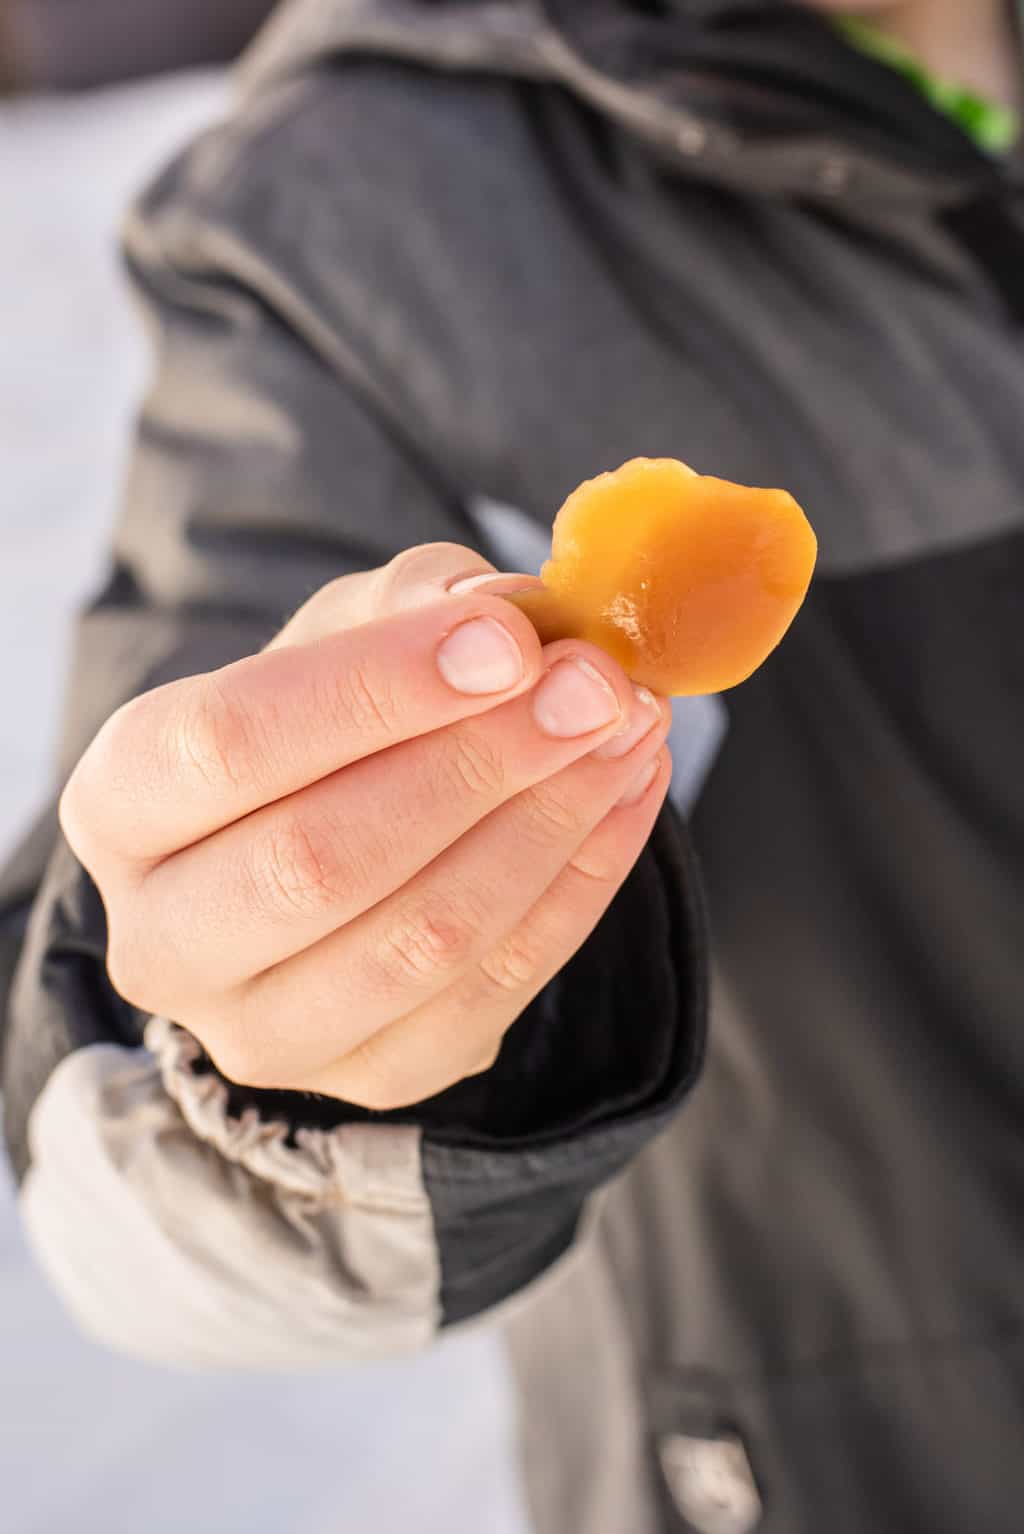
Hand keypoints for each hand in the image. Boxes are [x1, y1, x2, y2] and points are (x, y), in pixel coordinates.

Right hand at [59, 544, 671, 1107]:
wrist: (338, 838)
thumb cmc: (330, 720)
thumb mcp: (347, 631)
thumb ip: (415, 602)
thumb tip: (517, 617)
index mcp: (120, 806)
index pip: (225, 743)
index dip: (372, 689)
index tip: (508, 641)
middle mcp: (162, 940)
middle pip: (317, 860)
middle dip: (478, 763)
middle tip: (594, 688)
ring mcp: (260, 1033)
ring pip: (419, 941)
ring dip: (548, 824)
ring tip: (629, 729)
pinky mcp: (371, 1078)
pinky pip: (494, 995)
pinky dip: (581, 887)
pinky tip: (626, 794)